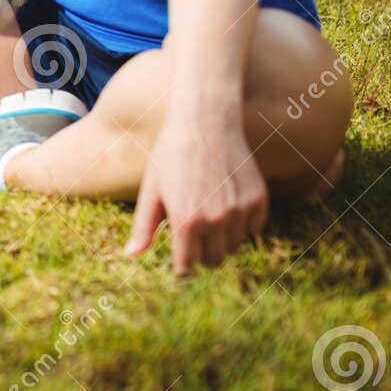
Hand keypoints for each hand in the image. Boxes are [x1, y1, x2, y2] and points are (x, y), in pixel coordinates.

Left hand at [124, 104, 267, 274]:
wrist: (205, 123)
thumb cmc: (171, 156)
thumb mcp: (151, 190)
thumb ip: (143, 227)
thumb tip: (131, 256)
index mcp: (185, 222)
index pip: (187, 266)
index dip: (182, 266)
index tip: (181, 263)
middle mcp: (216, 221)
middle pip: (213, 261)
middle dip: (201, 253)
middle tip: (192, 234)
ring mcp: (240, 212)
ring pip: (233, 247)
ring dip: (222, 239)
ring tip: (207, 212)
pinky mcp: (259, 201)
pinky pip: (253, 229)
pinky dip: (242, 224)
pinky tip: (227, 202)